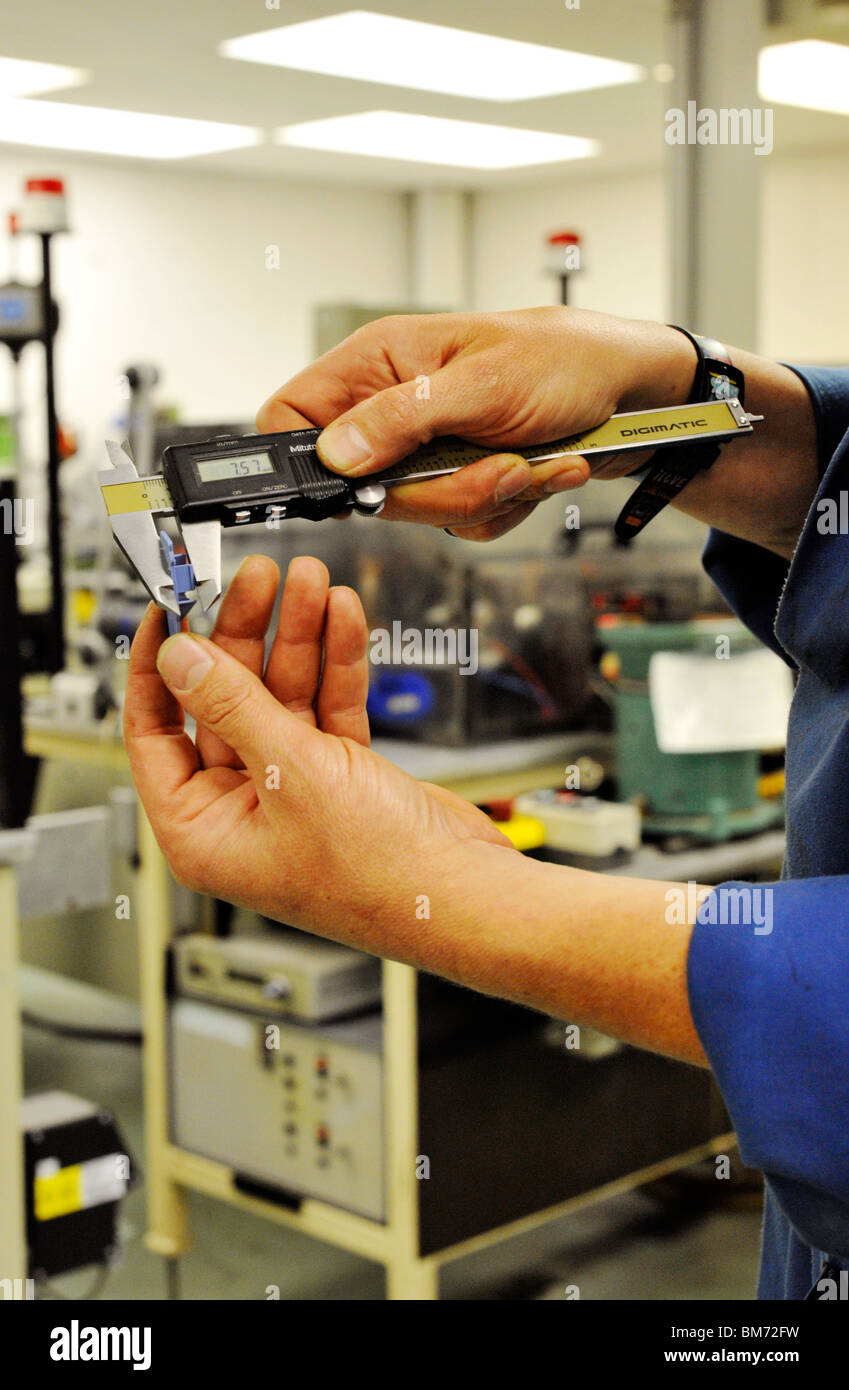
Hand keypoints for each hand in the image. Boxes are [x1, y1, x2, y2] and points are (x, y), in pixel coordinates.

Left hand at [124, 555, 512, 938]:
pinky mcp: (341, 777)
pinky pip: (326, 708)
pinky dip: (335, 665)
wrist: (466, 895)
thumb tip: (179, 659)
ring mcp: (293, 791)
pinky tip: (340, 620)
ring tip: (308, 584)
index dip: (158, 667)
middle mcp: (242, 811)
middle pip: (224, 701)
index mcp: (202, 831)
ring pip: (282, 697)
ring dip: (296, 639)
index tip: (169, 611)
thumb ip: (232, 706)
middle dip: (245, 635)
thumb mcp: (289, 773)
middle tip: (257, 580)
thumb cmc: (379, 876)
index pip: (154, 733)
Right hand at [257, 308, 693, 539]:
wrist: (632, 392)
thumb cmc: (563, 360)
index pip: (292, 417)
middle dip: (437, 492)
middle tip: (495, 466)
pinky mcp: (460, 477)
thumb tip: (333, 455)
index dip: (303, 462)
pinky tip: (539, 469)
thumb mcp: (479, 387)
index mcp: (378, 365)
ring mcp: (426, 448)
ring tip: (530, 461)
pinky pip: (459, 520)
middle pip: (363, 487)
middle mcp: (393, 407)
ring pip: (417, 512)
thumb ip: (400, 421)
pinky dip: (505, 506)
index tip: (351, 489)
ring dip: (483, 498)